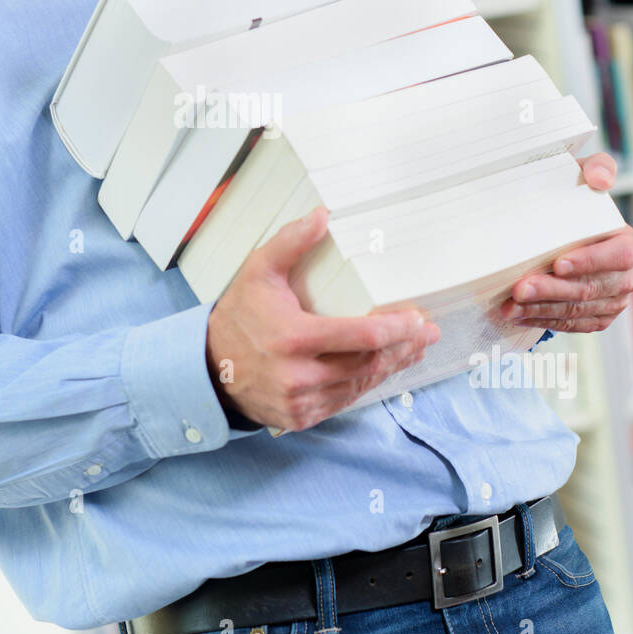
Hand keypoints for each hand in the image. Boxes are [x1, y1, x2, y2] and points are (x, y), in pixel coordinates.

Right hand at [205, 205, 439, 431]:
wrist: (206, 368)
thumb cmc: (237, 315)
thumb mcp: (258, 271)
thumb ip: (291, 242)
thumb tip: (322, 215)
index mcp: (293, 338)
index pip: (360, 337)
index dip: (395, 330)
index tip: (417, 319)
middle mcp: (298, 376)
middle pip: (367, 364)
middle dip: (402, 348)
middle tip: (426, 334)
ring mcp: (300, 402)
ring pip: (359, 385)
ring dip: (389, 368)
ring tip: (411, 350)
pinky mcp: (299, 418)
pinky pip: (343, 401)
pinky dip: (364, 385)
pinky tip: (380, 370)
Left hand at [497, 151, 632, 332]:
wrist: (563, 228)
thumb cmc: (573, 200)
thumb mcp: (583, 177)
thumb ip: (597, 167)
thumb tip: (601, 178)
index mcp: (628, 243)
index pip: (617, 256)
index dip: (589, 262)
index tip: (558, 264)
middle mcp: (625, 276)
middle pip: (590, 289)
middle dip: (551, 291)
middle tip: (519, 289)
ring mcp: (612, 301)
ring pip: (577, 310)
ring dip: (540, 309)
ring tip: (509, 305)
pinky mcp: (596, 317)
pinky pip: (571, 325)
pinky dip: (543, 320)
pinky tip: (518, 315)